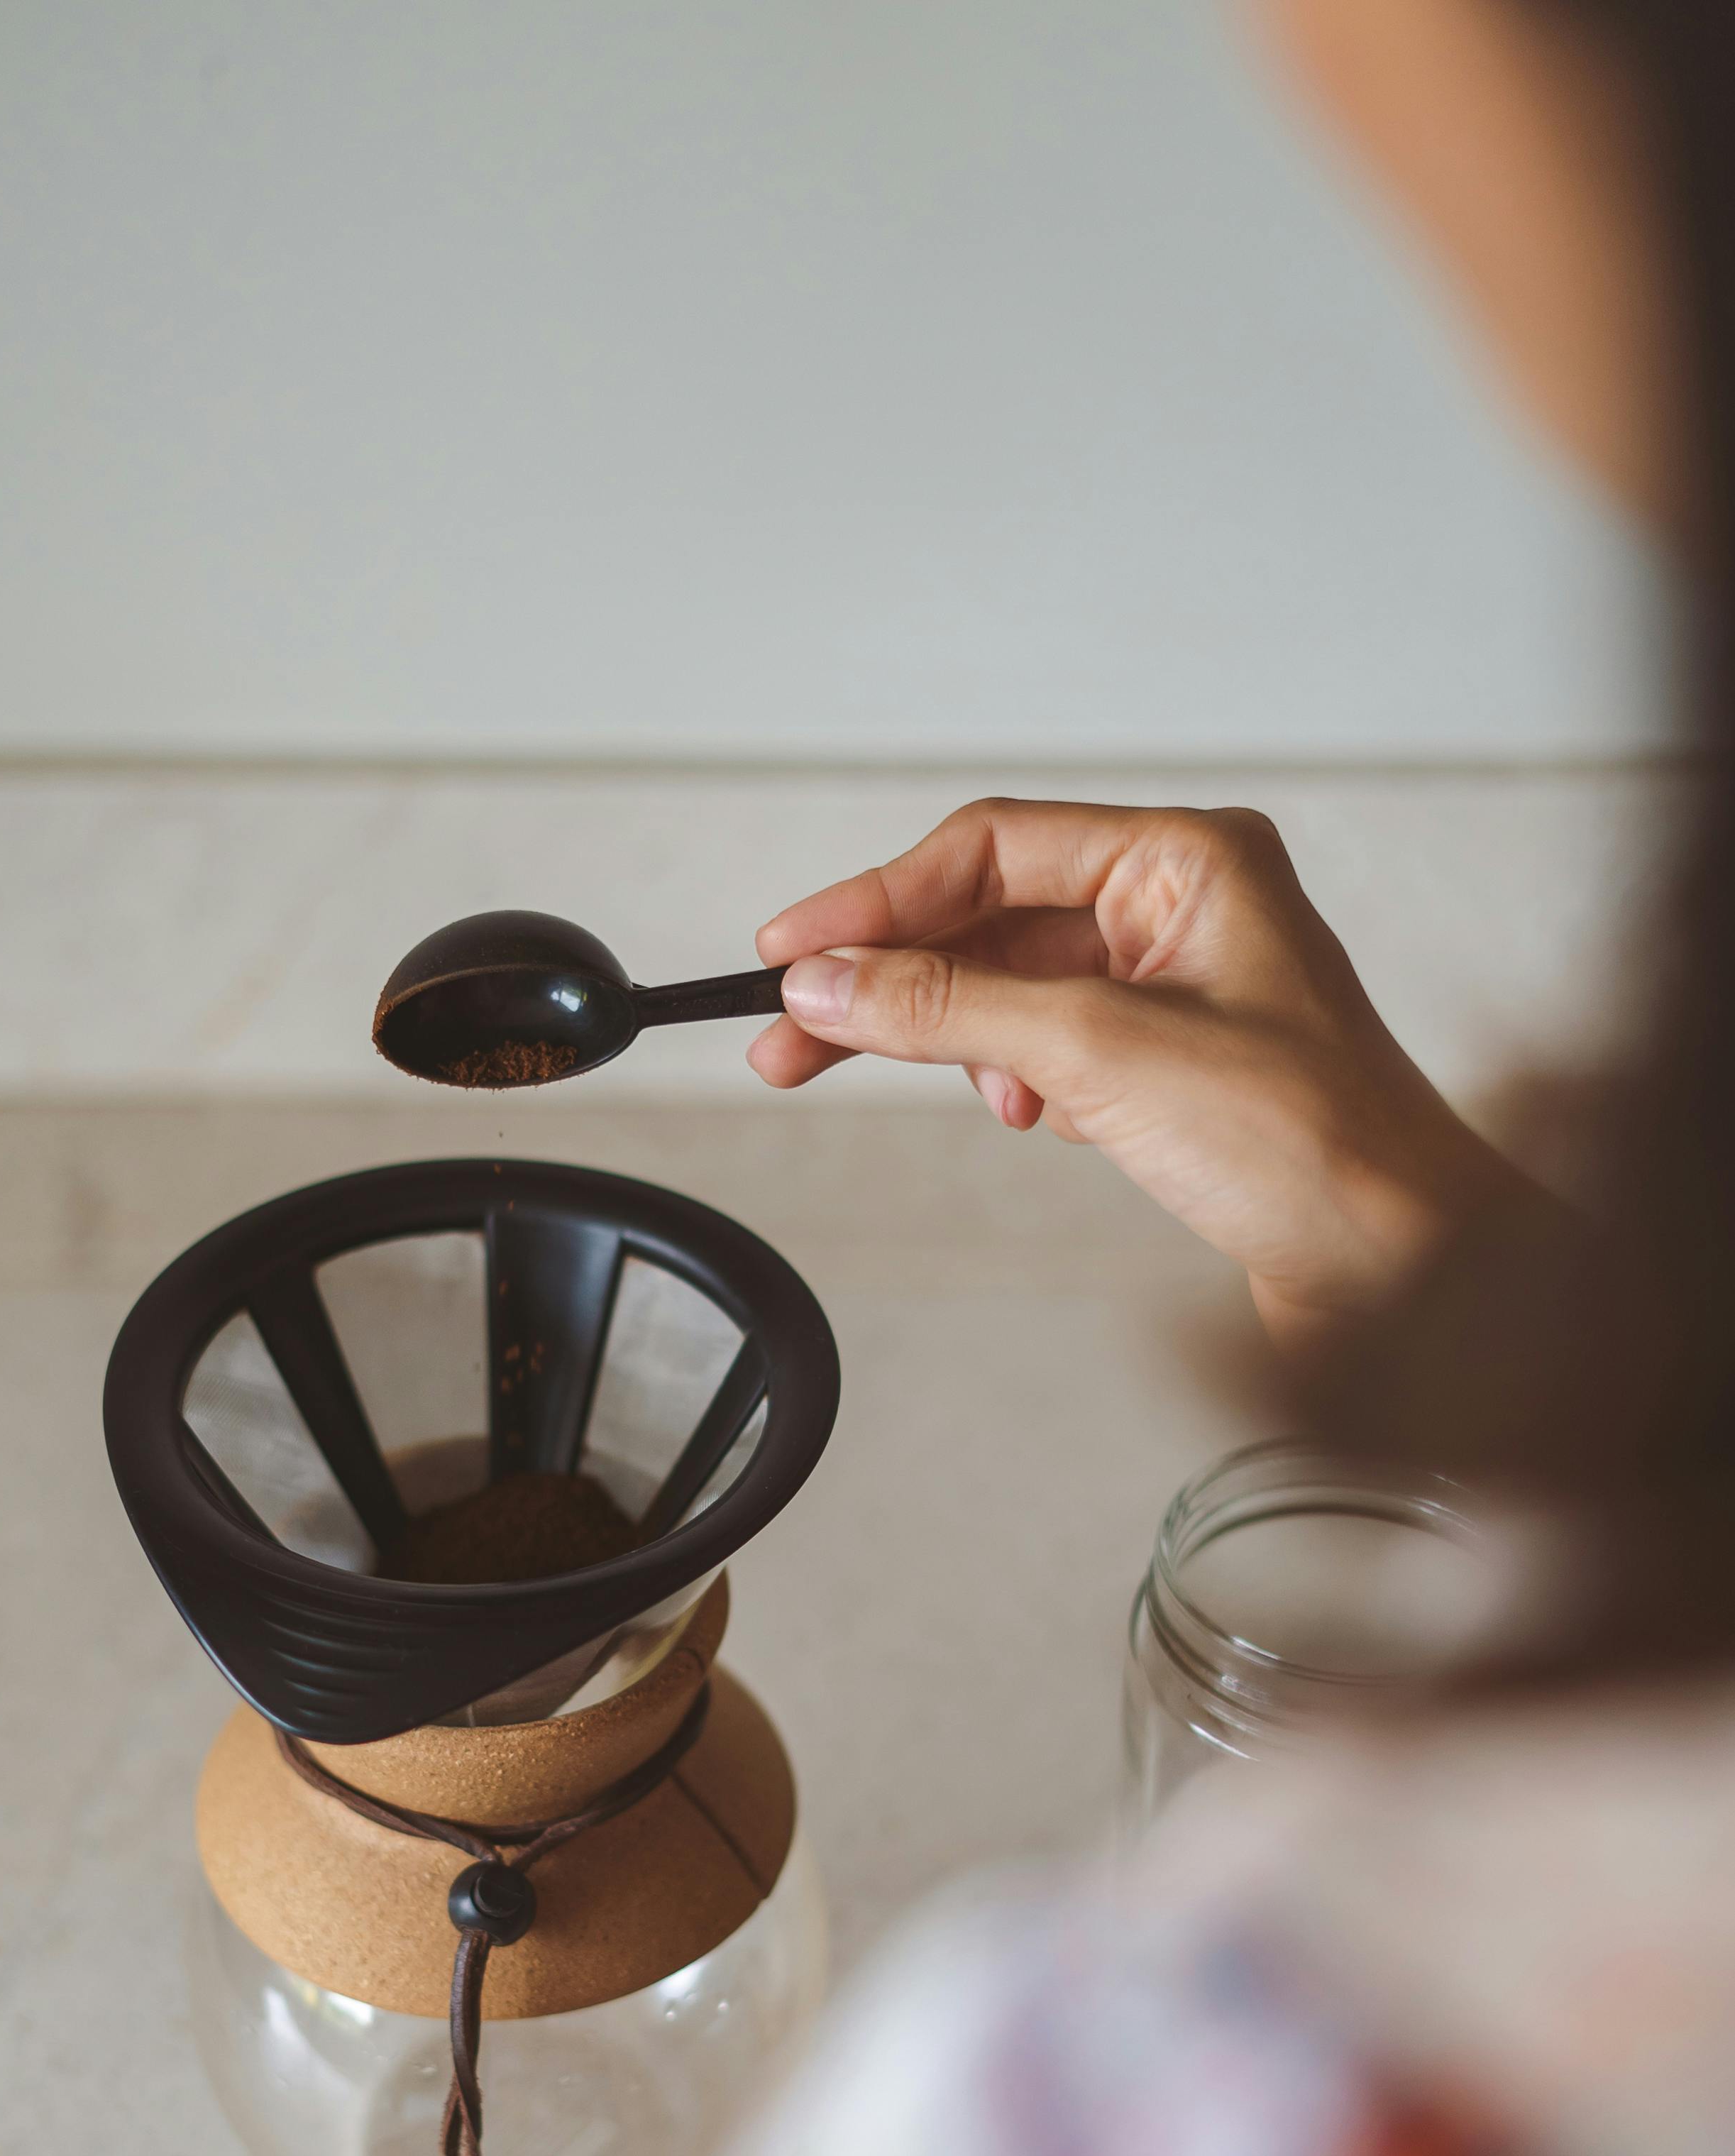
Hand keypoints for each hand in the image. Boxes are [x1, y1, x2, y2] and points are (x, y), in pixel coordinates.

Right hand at [750, 796, 1523, 1340]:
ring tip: (903, 1082)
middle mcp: (1185, 908)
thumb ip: (948, 1010)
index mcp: (1190, 859)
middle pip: (990, 917)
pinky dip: (1011, 1080)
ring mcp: (1178, 989)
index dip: (878, 900)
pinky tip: (1022, 1116)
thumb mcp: (1098, 1058)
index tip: (787, 952)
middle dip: (891, 978)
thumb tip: (826, 985)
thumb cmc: (1310, 1147)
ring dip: (950, 1038)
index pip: (993, 848)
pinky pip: (1048, 1048)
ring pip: (1011, 989)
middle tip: (789, 1032)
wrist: (1403, 1271)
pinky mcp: (1170, 1068)